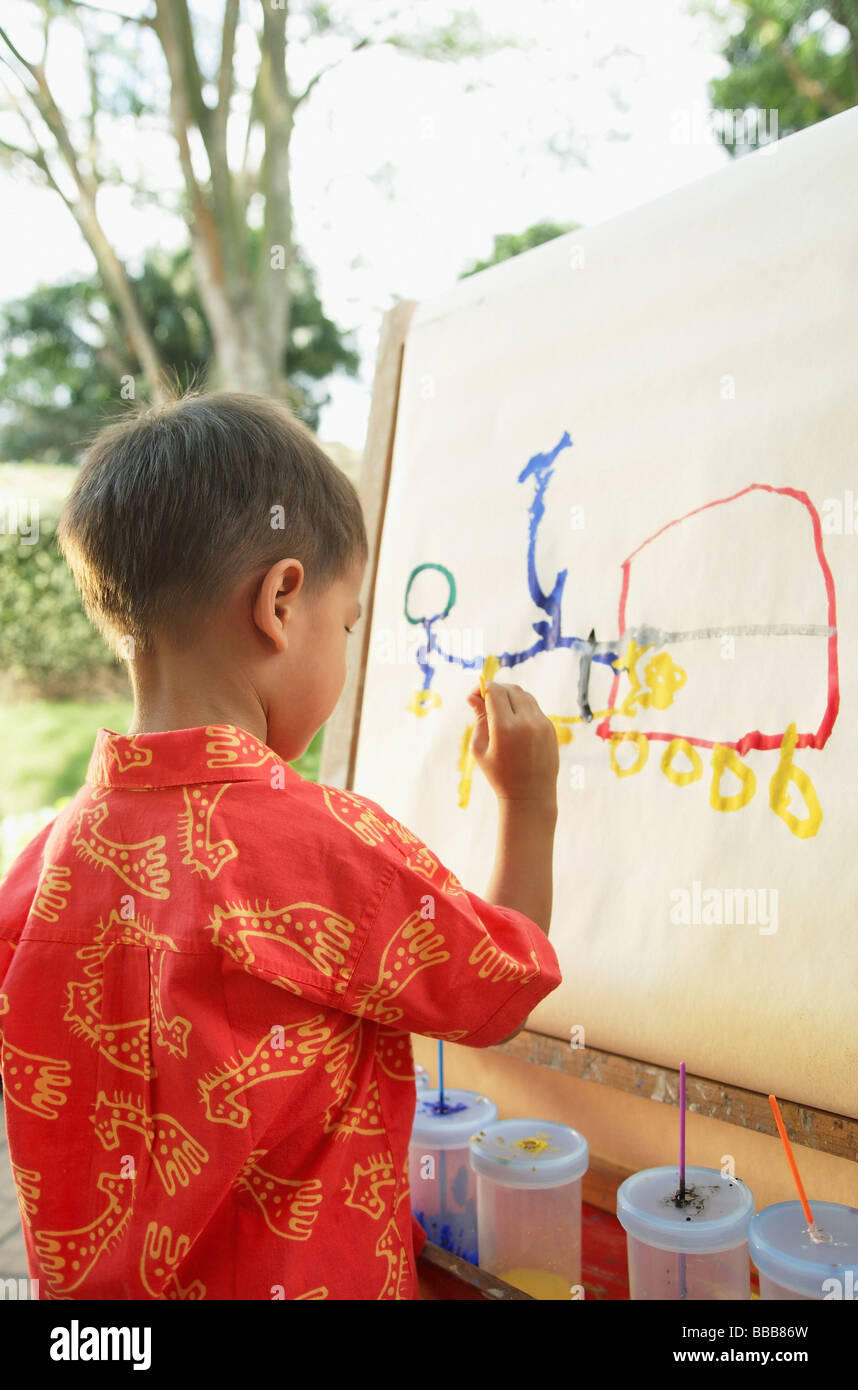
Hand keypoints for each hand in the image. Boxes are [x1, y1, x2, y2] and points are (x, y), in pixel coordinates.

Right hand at [466, 680, 558, 805]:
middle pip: (511, 689)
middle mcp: (526, 722)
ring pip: (525, 695)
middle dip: (496, 689)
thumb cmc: (499, 775)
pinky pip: (534, 707)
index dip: (483, 687)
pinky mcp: (550, 728)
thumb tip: (473, 696)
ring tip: (499, 710)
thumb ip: (478, 719)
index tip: (475, 694)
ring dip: (510, 695)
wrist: (530, 796)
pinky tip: (513, 720)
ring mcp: (542, 724)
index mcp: (505, 728)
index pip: (495, 692)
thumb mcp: (480, 749)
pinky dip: (522, 706)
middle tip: (485, 699)